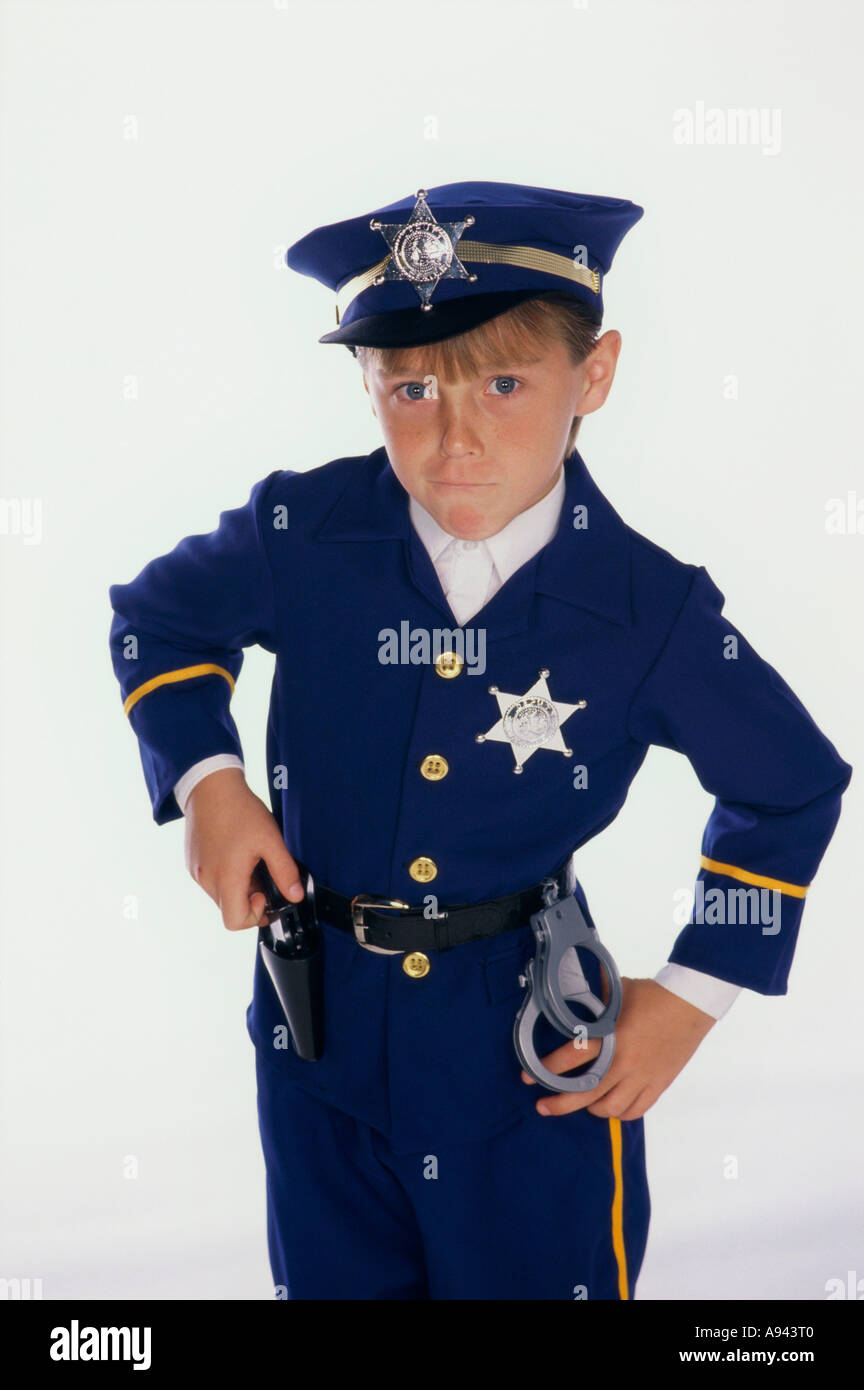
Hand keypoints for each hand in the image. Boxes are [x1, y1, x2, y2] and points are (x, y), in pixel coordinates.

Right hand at [183, 767, 303, 929]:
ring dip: (238, 887)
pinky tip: (236, 853)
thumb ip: (285, 871)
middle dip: (249, 899)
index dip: (254, 915)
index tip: (265, 894)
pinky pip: (210, 881)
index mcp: (225, 877)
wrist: (210, 785)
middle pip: (228, 909)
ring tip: (250, 861)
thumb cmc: (240, 810)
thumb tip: (295, 896)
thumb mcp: (271, 840)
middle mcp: (206, 879)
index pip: (235, 922)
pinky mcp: (192, 862)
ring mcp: (196, 871)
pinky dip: (225, 876)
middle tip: (263, 875)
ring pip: (220, 895)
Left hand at [520, 976, 715, 1120]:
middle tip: (542, 1107)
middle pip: (585, 1092)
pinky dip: (620, 1113)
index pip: (571, 1057)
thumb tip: (566, 997)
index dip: (546, 1069)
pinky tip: (610, 1106)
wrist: (691, 1003)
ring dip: (591, 1109)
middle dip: (559, 1104)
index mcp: (611, 1036)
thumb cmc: (651, 995)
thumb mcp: (616, 992)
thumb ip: (592, 1002)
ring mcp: (642, 1077)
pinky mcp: (658, 1085)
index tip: (528, 1076)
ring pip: (610, 1108)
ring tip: (581, 1102)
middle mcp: (624, 1062)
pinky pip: (635, 1111)